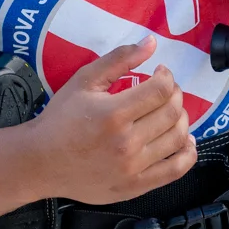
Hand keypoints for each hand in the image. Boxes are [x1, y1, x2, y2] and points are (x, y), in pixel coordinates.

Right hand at [28, 38, 195, 203]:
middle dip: (175, 94)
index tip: (160, 73)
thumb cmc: (60, 119)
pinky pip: (176, 170)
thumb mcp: (84, 80)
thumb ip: (119, 59)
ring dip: (182, 119)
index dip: (167, 76)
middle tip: (164, 91)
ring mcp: (133, 168)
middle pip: (172, 112)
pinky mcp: (136, 186)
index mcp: (113, 114)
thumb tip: (151, 42)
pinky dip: (188, 153)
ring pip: (178, 138)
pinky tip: (185, 141)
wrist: (41, 162)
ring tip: (170, 112)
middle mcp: (126, 143)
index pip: (161, 90)